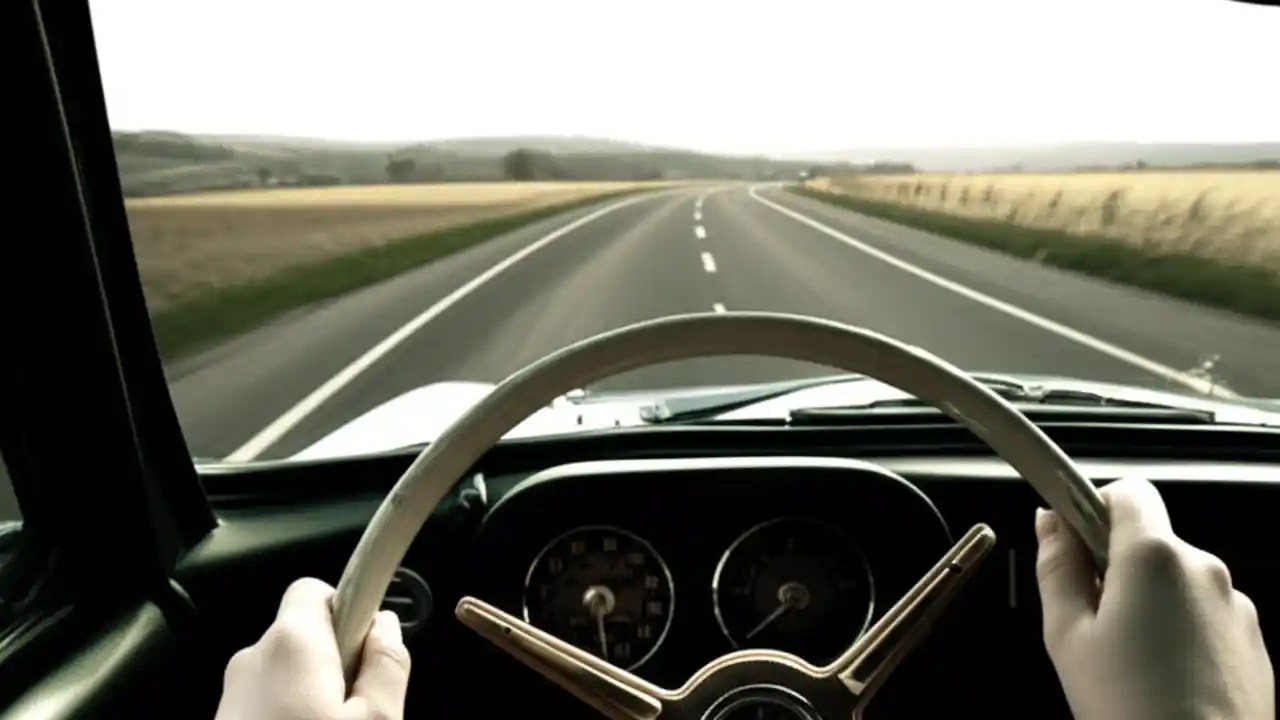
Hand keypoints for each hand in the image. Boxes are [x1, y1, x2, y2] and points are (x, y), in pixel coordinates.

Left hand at [215, 578, 411, 719]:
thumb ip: (387, 668)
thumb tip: (387, 627)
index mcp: (291, 645)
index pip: (317, 589)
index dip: (352, 609)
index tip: (373, 641)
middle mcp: (253, 659)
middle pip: (308, 636)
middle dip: (338, 663)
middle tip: (358, 708)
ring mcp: (231, 695)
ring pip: (289, 674)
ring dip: (313, 695)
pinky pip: (267, 702)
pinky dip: (290, 714)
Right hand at [1035, 477, 1272, 719]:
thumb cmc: (1129, 709)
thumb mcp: (1066, 635)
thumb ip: (1056, 566)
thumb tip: (1049, 521)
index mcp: (1154, 557)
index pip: (1126, 492)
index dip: (1093, 509)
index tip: (1071, 545)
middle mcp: (1204, 569)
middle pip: (1149, 541)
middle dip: (1116, 569)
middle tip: (1090, 624)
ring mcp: (1235, 606)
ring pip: (1175, 582)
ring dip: (1149, 604)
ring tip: (1128, 662)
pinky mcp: (1252, 641)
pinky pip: (1203, 616)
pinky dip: (1179, 633)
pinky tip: (1163, 678)